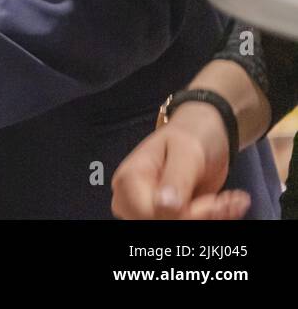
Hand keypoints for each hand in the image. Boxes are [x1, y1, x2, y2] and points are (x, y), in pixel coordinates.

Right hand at [111, 101, 249, 218]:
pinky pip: (192, 225)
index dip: (182, 213)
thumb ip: (176, 178)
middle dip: (200, 216)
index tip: (212, 201)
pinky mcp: (172, 215)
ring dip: (211, 217)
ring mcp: (152, 209)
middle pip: (164, 223)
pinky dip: (215, 218)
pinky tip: (228, 203)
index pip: (149, 213)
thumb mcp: (187, 152)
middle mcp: (135, 198)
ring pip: (181, 226)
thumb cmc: (191, 135)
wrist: (205, 136)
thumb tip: (164, 205)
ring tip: (231, 199)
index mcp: (130, 179)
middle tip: (223, 200)